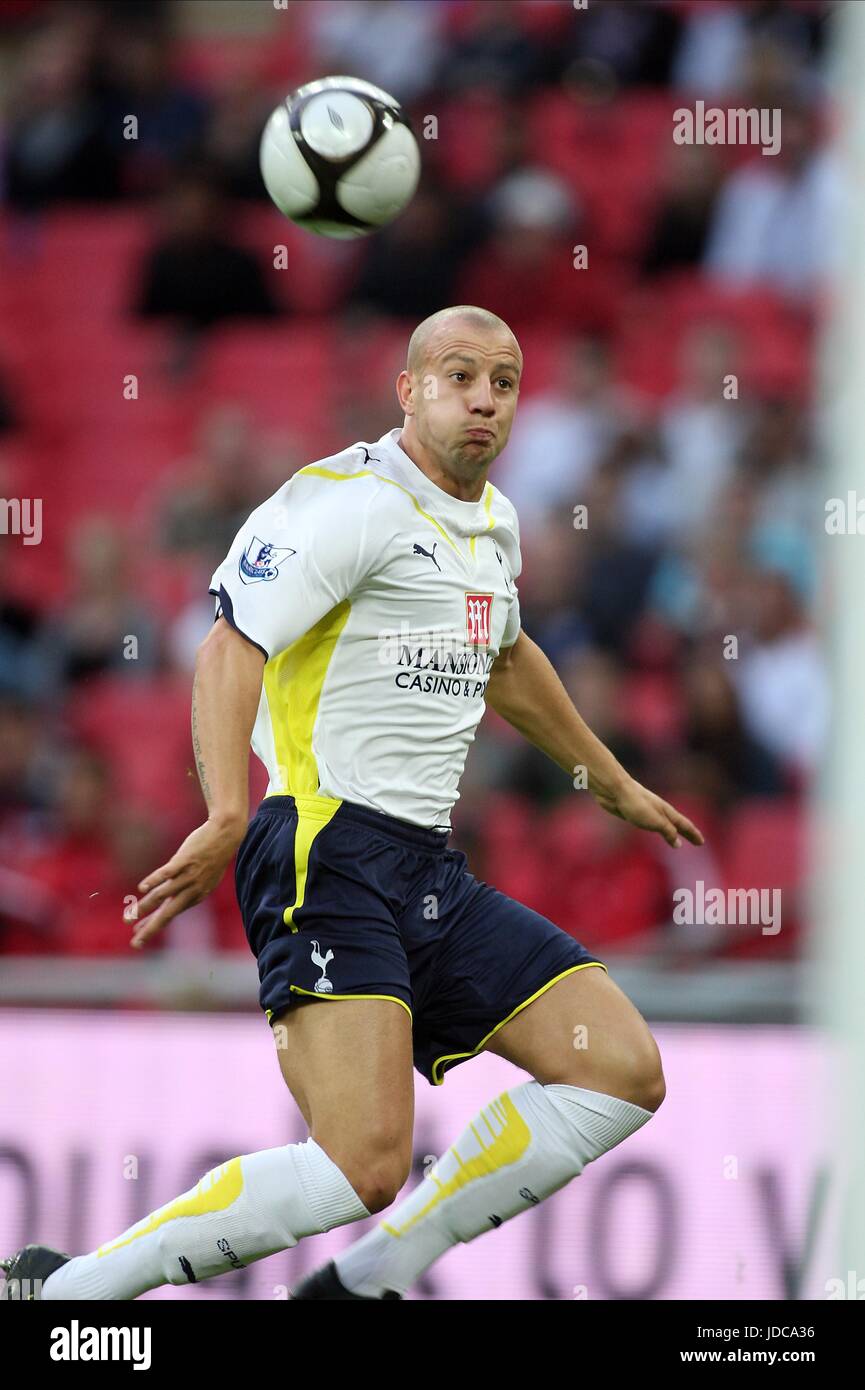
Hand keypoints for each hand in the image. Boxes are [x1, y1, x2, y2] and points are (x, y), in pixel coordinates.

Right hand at [125, 817, 245, 948]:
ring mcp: (188, 875)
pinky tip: (141, 888)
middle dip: (151, 929)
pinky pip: (166, 873)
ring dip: (144, 908)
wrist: (226, 836)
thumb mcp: (203, 878)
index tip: (138, 933)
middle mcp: (192, 889)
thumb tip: (167, 897)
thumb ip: (186, 890)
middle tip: (136, 943)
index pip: (170, 914)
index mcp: (196, 896)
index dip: (154, 924)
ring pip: (162, 895)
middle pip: (168, 914)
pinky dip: (154, 880)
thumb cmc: (212, 856)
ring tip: (128, 917)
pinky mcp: (185, 860)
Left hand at [592, 777, 703, 848]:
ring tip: (675, 839)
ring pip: (663, 824)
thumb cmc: (636, 804)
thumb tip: (677, 842)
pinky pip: (650, 823)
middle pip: (677, 825)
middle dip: (687, 834)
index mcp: (666, 812)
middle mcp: (659, 811)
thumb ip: (668, 831)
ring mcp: (647, 811)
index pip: (684, 825)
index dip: (693, 834)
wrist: (614, 790)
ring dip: (672, 832)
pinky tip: (651, 828)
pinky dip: (657, 829)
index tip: (701, 842)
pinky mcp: (634, 812)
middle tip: (697, 842)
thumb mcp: (656, 821)